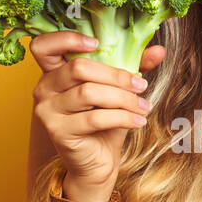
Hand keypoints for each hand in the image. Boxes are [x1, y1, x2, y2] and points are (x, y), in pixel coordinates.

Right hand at [29, 31, 165, 196]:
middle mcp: (44, 89)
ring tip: (143, 107)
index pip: (43, 46)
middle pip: (78, 68)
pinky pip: (94, 118)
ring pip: (88, 93)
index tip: (97, 43)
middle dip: (116, 76)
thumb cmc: (105, 123)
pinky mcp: (58, 131)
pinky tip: (138, 121)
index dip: (67, 39)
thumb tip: (159, 49)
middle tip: (141, 85)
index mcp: (53, 72)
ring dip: (123, 99)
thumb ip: (134, 66)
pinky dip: (122, 118)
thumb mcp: (118, 90)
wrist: (98, 162)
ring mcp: (47, 111)